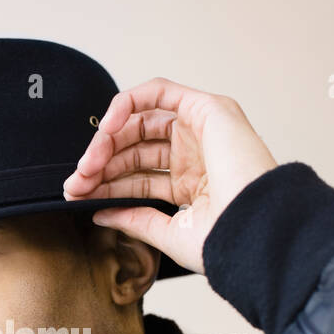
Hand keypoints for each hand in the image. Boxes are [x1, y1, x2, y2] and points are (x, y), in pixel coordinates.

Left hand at [62, 77, 277, 274]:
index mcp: (192, 184)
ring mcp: (202, 130)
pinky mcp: (207, 109)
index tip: (78, 195)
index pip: (138, 176)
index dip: (105, 183)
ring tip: (87, 164)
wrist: (257, 233)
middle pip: (135, 148)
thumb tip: (100, 213)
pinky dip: (127, 103)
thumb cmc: (227, 241)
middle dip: (101, 163)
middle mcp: (196, 154)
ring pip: (141, 122)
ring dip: (108, 139)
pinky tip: (106, 129)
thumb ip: (135, 218)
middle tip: (76, 181)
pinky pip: (158, 92)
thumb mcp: (169, 232)